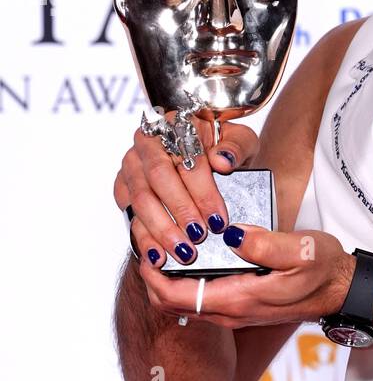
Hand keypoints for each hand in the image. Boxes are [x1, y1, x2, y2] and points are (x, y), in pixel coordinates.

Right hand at [113, 111, 259, 267]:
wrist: (206, 155)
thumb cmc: (224, 147)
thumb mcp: (241, 140)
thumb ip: (236, 147)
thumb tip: (222, 161)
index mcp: (177, 124)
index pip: (187, 158)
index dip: (203, 191)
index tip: (219, 219)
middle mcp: (148, 143)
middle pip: (159, 178)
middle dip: (180, 211)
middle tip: (199, 237)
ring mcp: (132, 166)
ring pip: (141, 199)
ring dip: (162, 229)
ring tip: (183, 252)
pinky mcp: (124, 188)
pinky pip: (130, 215)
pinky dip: (144, 238)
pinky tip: (159, 256)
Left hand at [137, 225, 355, 328]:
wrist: (340, 292)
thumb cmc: (324, 271)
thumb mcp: (303, 250)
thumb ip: (266, 244)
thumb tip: (231, 233)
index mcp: (240, 298)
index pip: (178, 298)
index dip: (153, 277)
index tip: (146, 249)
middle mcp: (231, 310)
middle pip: (171, 303)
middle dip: (152, 276)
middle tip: (146, 240)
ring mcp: (233, 310)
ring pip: (181, 301)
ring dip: (165, 277)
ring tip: (160, 242)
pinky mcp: (237, 304)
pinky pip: (196, 297)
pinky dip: (181, 279)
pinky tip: (186, 252)